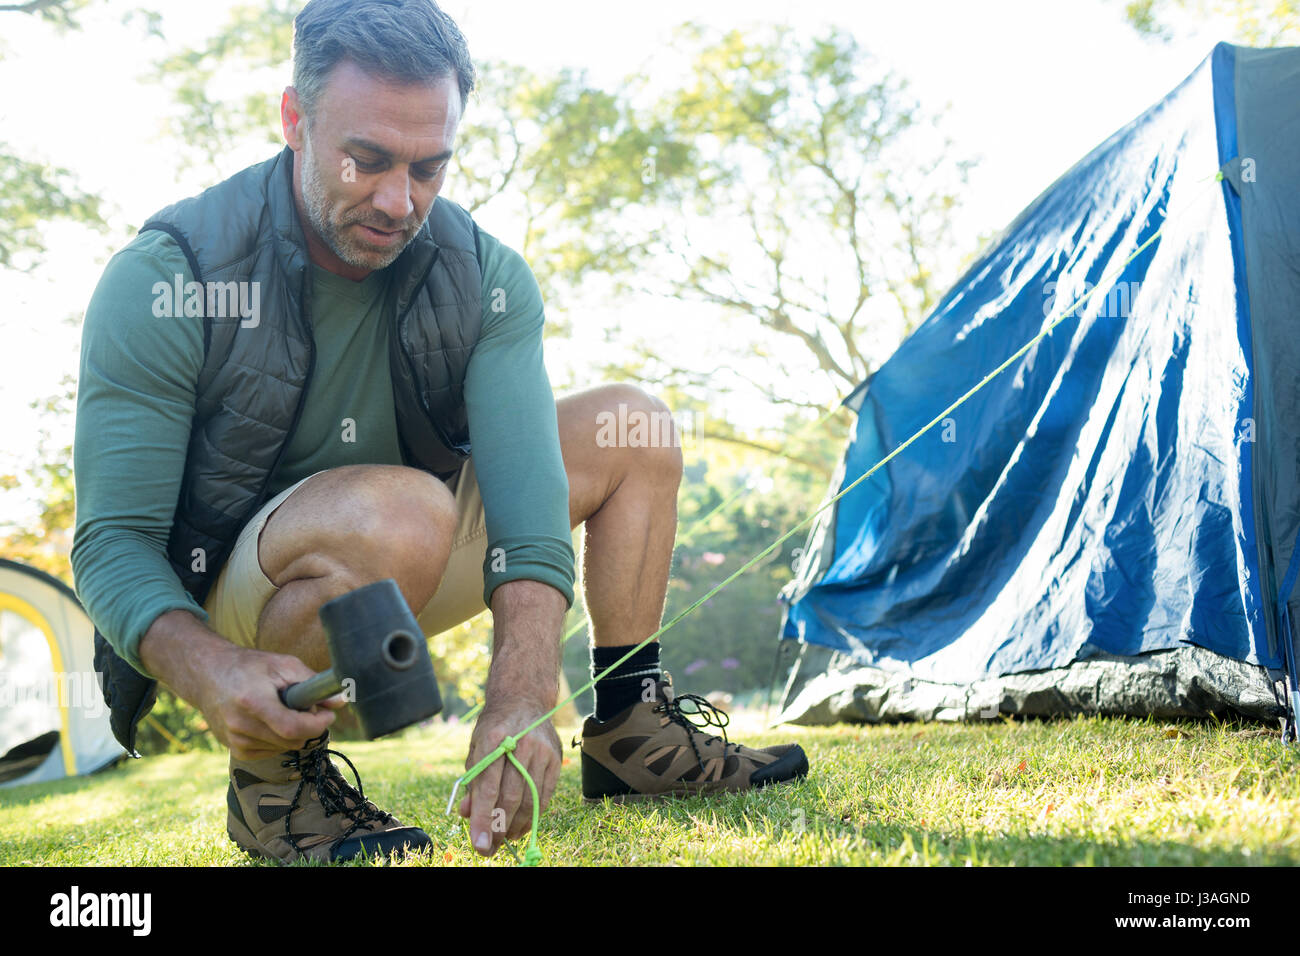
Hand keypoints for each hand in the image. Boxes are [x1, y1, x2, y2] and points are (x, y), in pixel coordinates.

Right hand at [194, 641, 342, 759]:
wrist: (208, 675)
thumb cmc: (249, 666)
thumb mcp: (282, 665)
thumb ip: (311, 683)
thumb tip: (340, 701)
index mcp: (252, 702)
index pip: (292, 728)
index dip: (317, 724)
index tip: (328, 714)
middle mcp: (240, 726)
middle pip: (292, 740)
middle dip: (308, 726)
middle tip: (307, 707)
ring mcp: (235, 742)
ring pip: (285, 747)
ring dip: (294, 732)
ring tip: (283, 708)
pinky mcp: (236, 751)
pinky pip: (272, 751)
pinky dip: (280, 738)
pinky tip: (270, 719)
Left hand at [458, 702, 561, 856]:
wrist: (523, 699)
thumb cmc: (494, 727)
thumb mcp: (476, 748)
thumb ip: (472, 781)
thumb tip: (467, 814)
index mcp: (493, 739)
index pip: (488, 788)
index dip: (483, 820)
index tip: (479, 844)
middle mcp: (520, 743)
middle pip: (511, 797)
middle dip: (499, 829)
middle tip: (490, 848)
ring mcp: (541, 751)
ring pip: (530, 800)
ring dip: (516, 826)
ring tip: (505, 839)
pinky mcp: (556, 758)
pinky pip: (545, 795)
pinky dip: (533, 816)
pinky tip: (521, 825)